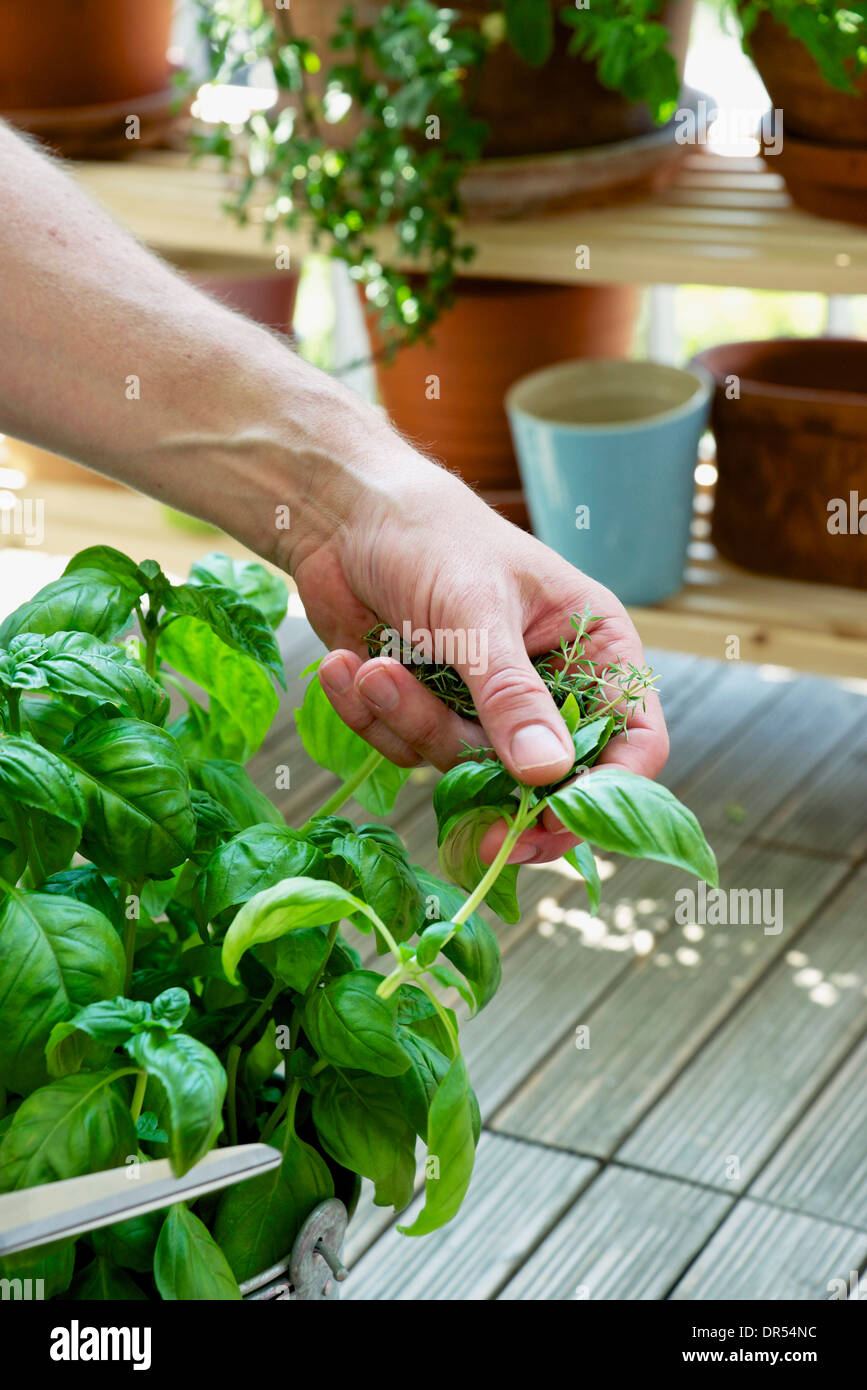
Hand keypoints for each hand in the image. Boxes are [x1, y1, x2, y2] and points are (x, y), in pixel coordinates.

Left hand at [288, 445, 667, 865]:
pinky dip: (372, 717)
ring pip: (465, 766)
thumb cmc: (430, 536)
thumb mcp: (476, 612)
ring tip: (371, 667)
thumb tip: (548, 775)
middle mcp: (548, 683)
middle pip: (541, 774)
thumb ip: (509, 695)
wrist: (342, 515)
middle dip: (477, 767)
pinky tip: (344, 667)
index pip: (633, 742)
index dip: (601, 794)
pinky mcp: (429, 713)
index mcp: (593, 647)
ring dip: (409, 721)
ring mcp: (486, 704)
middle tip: (439, 765)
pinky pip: (408, 751)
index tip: (549, 824)